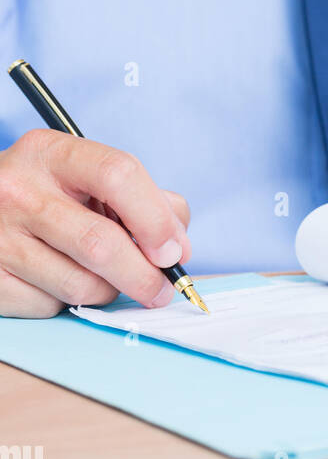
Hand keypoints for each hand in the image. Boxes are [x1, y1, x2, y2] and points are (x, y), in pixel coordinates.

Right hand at [0, 128, 192, 318]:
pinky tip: (63, 279)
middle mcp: (19, 190)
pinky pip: (48, 306)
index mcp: (51, 152)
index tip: (172, 249)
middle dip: (143, 274)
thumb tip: (177, 243)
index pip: (117, 174)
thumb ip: (139, 196)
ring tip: (109, 277)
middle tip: (162, 288)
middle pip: (99, 242)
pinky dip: (69, 302)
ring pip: (79, 284)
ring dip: (109, 291)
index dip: (154, 217)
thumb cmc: (46, 191)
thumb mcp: (84, 173)